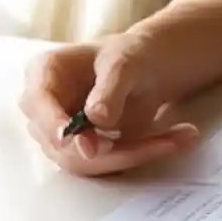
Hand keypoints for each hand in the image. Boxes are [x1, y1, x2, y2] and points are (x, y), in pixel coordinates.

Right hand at [19, 33, 199, 175]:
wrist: (145, 69)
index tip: (89, 147)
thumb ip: (109, 89)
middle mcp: (44, 109)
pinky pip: (108, 164)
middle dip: (115, 150)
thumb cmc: (127, 56)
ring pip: (88, 162)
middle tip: (163, 142)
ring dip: (136, 154)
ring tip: (184, 135)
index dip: (58, 129)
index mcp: (43, 74)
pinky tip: (177, 139)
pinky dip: (142, 155)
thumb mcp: (123, 63)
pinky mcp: (84, 152)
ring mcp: (61, 135)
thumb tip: (95, 119)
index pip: (37, 106)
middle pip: (64, 145)